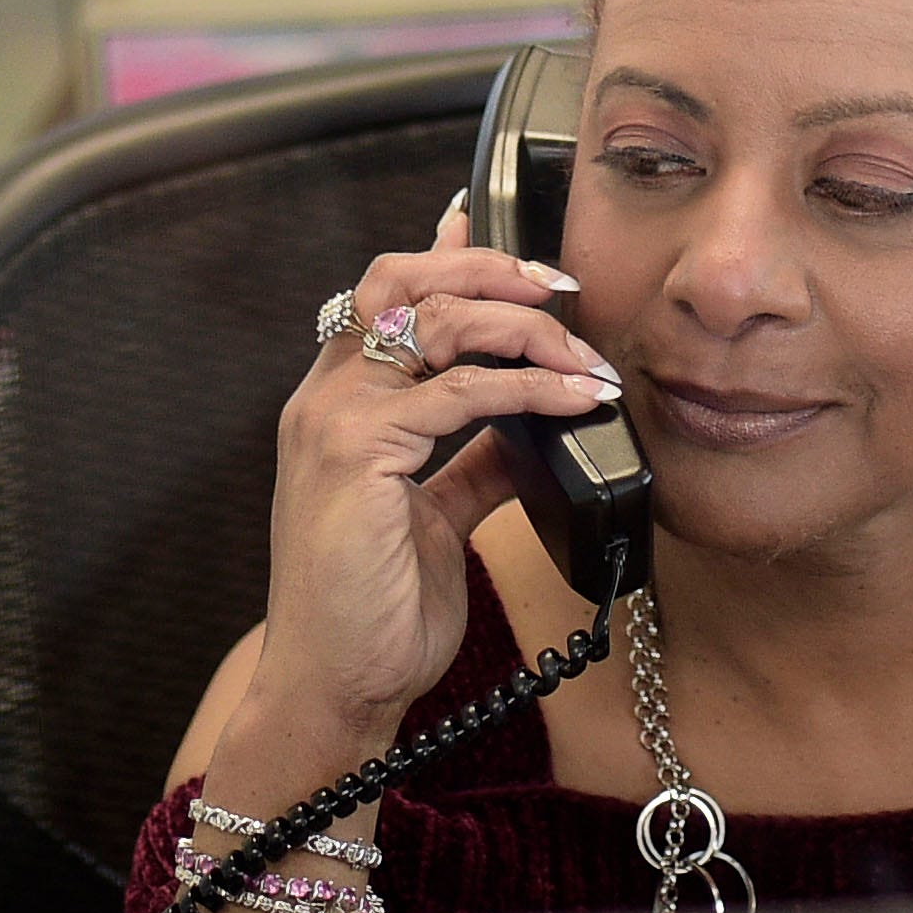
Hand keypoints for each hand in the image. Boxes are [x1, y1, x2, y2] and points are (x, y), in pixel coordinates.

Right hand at [237, 200, 620, 754]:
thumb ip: (471, 461)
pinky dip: (528, 387)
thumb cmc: (374, 613)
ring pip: (436, 320)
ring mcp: (335, 421)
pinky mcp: (358, 454)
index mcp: (338, 404)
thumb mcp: (434, 519)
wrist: (334, 691)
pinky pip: (459, 392)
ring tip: (586, 354)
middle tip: (561, 284)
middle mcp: (326, 397)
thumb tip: (530, 424)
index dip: (444, 250)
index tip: (493, 222)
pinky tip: (575, 399)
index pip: (387, 295)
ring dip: (525, 326)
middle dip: (489, 265)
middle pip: (403, 279)